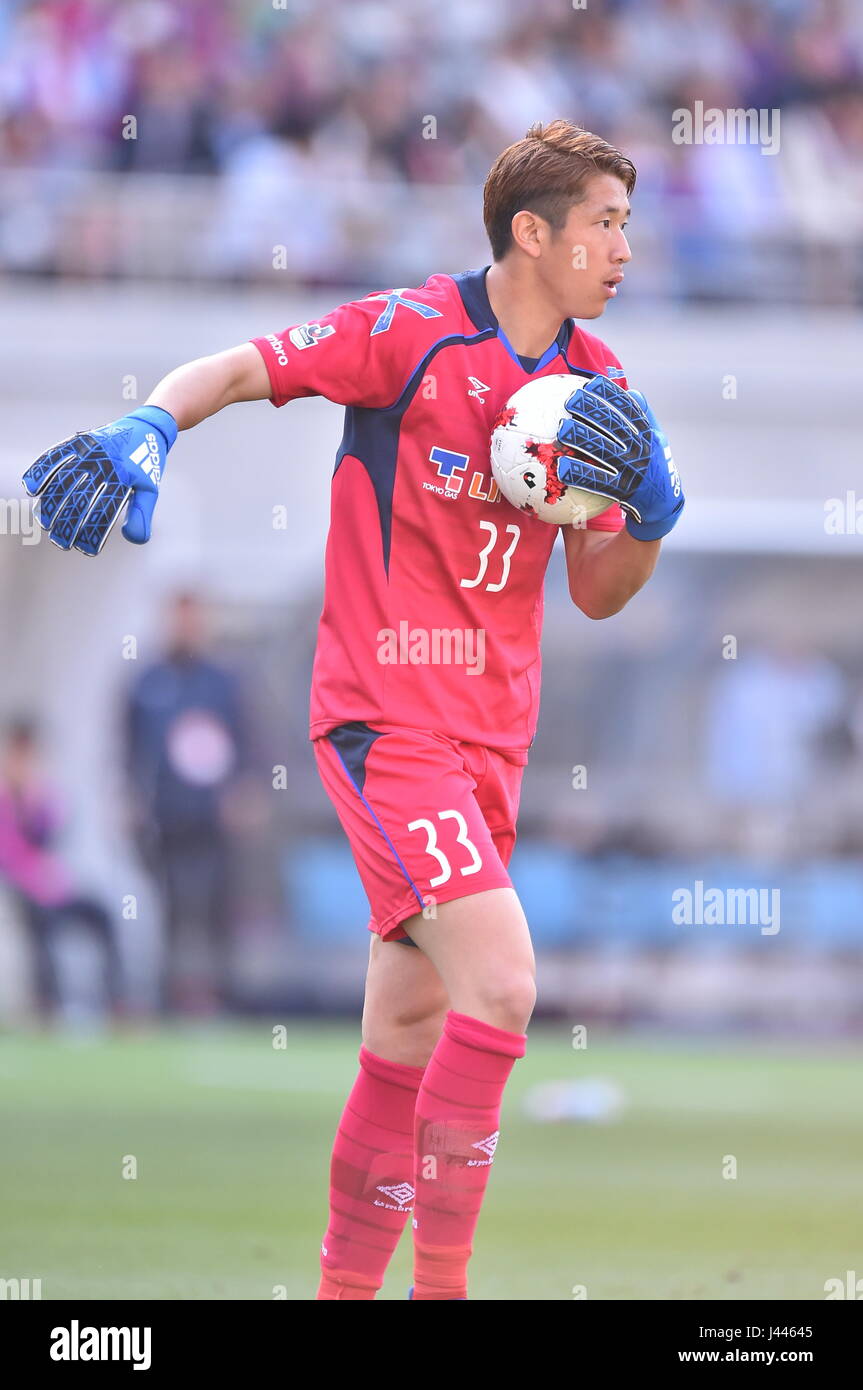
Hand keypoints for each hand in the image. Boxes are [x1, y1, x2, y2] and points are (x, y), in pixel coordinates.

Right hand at [22, 405, 177, 554]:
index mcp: (125, 478)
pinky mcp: (81, 441)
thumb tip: (134, 539)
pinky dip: (43, 470)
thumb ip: (141, 514)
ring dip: (52, 503)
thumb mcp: (150, 489)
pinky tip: (33, 488)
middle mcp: (106, 464)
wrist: (146, 427)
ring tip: (45, 523)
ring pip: (65, 480)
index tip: (86, 549)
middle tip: (61, 543)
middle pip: (81, 498)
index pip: (106, 511)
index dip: (94, 532)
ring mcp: (91, 451)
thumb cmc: (146, 464)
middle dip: (68, 523)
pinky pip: (57, 455)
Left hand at [554, 375, 683, 540]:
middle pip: (614, 424)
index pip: (629, 408)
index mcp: (648, 434)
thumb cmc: (653, 467)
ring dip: (583, 439)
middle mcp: (642, 449)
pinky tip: (562, 469)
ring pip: (605, 450)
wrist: (663, 505)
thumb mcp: (655, 440)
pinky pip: (599, 482)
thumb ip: (643, 417)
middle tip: (570, 399)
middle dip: (593, 409)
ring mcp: (634, 470)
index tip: (592, 382)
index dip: (611, 394)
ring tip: (562, 429)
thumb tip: (632, 391)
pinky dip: (582, 474)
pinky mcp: (625, 491)